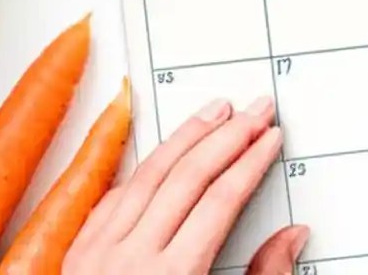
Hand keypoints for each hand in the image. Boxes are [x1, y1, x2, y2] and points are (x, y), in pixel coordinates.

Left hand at [63, 96, 309, 274]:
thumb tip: (293, 235)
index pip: (221, 199)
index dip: (251, 162)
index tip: (272, 136)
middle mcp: (130, 261)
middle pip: (187, 177)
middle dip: (227, 135)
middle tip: (256, 108)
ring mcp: (96, 256)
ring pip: (145, 175)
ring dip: (184, 137)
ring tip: (214, 110)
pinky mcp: (75, 258)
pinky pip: (110, 198)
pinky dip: (140, 169)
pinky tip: (159, 154)